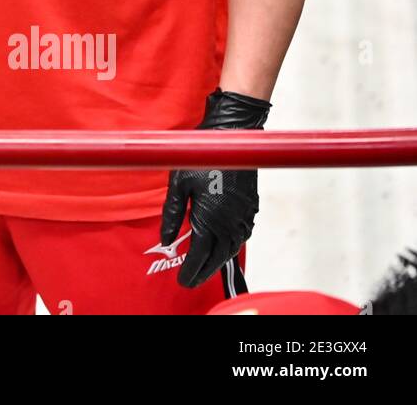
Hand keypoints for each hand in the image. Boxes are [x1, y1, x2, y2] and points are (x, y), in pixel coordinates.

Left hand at [160, 87, 270, 287]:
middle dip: (203, 272)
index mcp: (210, 218)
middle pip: (217, 257)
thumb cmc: (198, 157)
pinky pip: (241, 236)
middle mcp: (230, 222)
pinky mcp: (251, 208)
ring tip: (203, 269)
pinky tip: (222, 247)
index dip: (191, 271)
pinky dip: (230, 247)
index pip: (200, 255)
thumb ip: (172, 214)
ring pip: (231, 249)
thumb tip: (167, 240)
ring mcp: (244, 216)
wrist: (232, 137)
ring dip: (217, 261)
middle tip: (190, 281)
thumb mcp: (177, 184)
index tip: (182, 282)